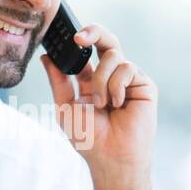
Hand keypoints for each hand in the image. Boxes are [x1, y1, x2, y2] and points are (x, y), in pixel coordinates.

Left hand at [39, 21, 156, 173]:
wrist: (112, 157)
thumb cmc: (89, 139)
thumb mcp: (66, 107)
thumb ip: (58, 81)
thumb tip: (46, 57)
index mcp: (92, 81)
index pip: (86, 53)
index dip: (78, 41)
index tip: (67, 37)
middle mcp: (111, 77)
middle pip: (106, 41)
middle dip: (94, 32)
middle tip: (79, 37)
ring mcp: (128, 80)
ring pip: (113, 56)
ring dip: (101, 80)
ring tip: (102, 104)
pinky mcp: (144, 85)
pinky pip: (128, 68)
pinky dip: (117, 85)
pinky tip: (117, 104)